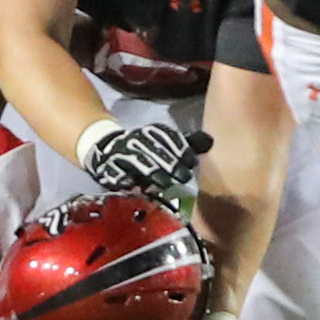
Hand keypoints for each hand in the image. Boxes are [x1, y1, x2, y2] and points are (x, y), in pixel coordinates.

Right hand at [79, 121, 211, 194]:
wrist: (109, 148)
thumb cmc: (145, 150)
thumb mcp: (165, 144)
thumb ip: (187, 145)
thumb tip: (210, 141)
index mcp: (151, 133)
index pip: (167, 138)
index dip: (180, 149)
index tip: (191, 161)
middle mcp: (136, 141)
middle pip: (154, 151)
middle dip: (169, 163)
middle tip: (184, 177)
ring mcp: (122, 154)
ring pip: (138, 162)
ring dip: (151, 172)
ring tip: (164, 184)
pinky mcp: (109, 168)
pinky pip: (115, 173)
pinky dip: (123, 179)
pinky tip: (133, 186)